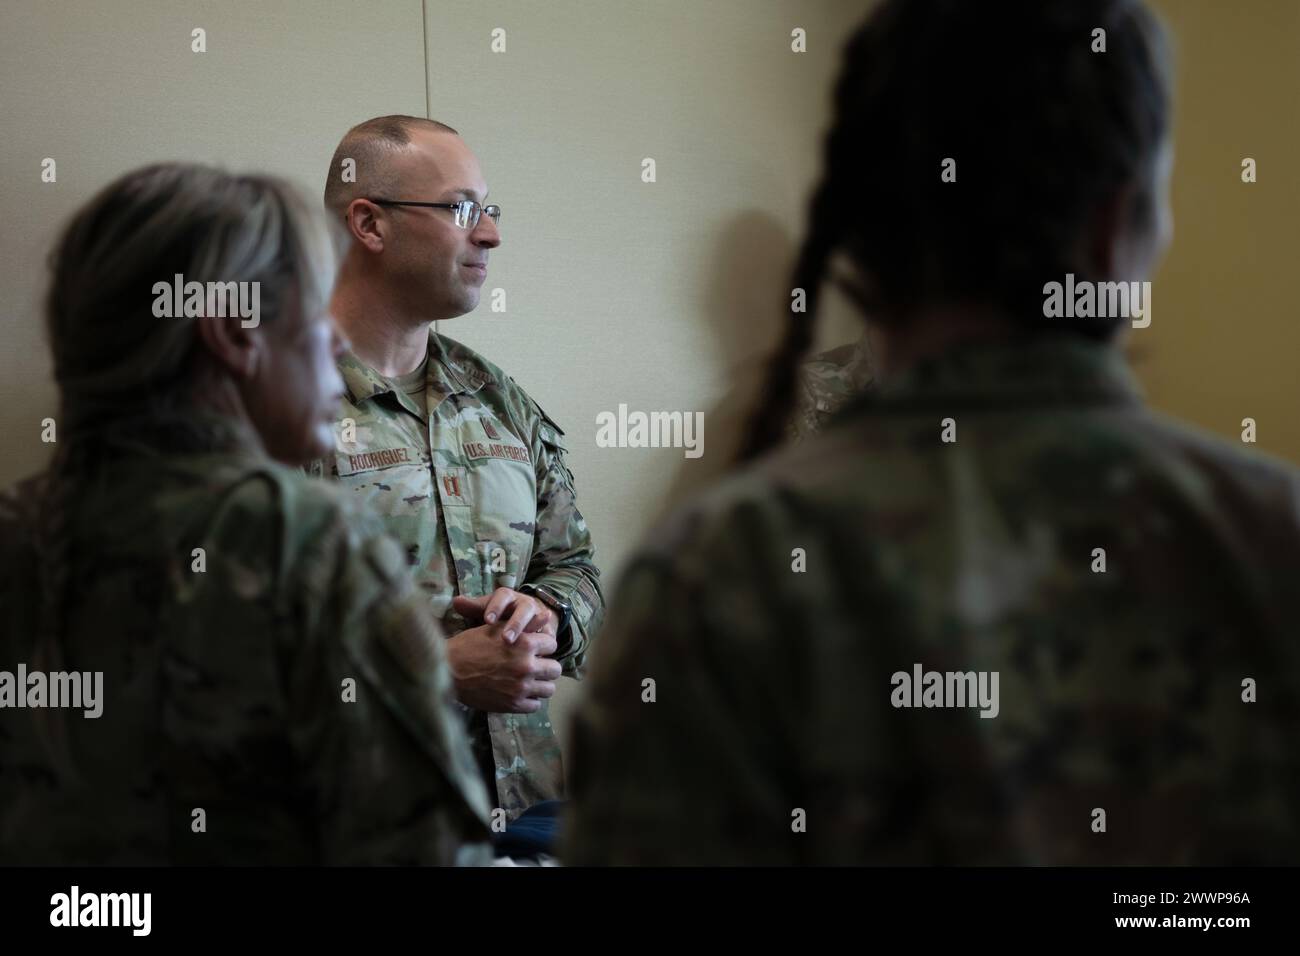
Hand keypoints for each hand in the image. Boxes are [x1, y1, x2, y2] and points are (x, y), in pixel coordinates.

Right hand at [444, 623, 561, 713]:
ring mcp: (521, 687)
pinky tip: (519, 693)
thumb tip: (547, 615)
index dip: (543, 647)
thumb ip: (525, 625)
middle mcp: (527, 666)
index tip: (535, 650)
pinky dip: (530, 700)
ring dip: (541, 684)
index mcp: (525, 644)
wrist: (448, 670)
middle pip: (555, 669)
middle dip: (546, 666)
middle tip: (535, 666)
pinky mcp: (513, 705)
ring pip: (549, 689)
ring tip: (529, 681)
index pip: (552, 645)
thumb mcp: (497, 628)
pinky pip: (535, 705)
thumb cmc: (470, 645)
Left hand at [452, 587, 556, 641]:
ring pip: (539, 621)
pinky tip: (541, 655)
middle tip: (507, 639)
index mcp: (508, 596)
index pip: (502, 597)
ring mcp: (538, 615)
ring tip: (526, 648)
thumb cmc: (499, 615)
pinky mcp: (547, 629)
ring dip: (533, 634)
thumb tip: (456, 601)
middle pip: (523, 609)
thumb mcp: (487, 609)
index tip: (488, 620)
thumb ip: (473, 607)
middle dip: (516, 624)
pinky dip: (545, 643)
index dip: (496, 607)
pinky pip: (548, 636)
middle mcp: (524, 603)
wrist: (525, 618)